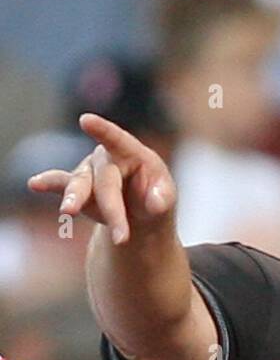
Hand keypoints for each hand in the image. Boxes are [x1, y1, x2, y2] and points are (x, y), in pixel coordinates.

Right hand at [26, 113, 175, 244]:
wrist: (138, 212)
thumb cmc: (154, 197)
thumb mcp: (165, 198)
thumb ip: (163, 199)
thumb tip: (154, 203)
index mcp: (132, 153)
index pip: (118, 140)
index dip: (103, 130)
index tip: (86, 121)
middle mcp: (106, 158)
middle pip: (106, 182)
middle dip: (113, 210)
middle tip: (122, 238)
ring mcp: (89, 172)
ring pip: (81, 184)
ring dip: (75, 198)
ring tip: (68, 211)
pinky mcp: (78, 188)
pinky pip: (61, 184)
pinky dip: (49, 184)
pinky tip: (35, 184)